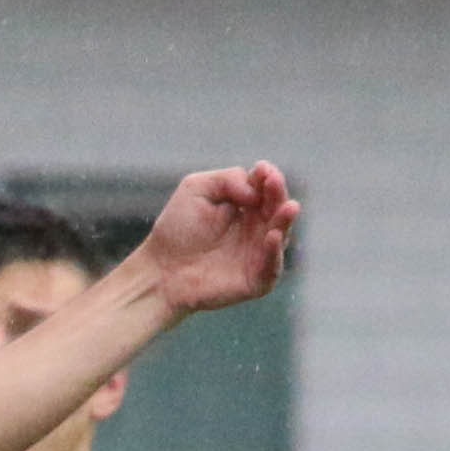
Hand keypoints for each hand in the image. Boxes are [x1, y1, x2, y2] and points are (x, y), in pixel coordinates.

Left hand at [134, 161, 298, 318]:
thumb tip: (254, 192)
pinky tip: (272, 236)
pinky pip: (271, 268)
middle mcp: (256, 228)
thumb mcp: (196, 188)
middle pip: (277, 208)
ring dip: (285, 220)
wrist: (160, 270)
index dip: (268, 178)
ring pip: (280, 235)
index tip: (262, 170)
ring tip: (288, 207)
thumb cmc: (176, 229)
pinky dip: (274, 253)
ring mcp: (257, 254)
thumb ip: (227, 179)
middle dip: (279, 194)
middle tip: (274, 183)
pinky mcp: (254, 281)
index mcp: (246, 206)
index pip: (265, 188)